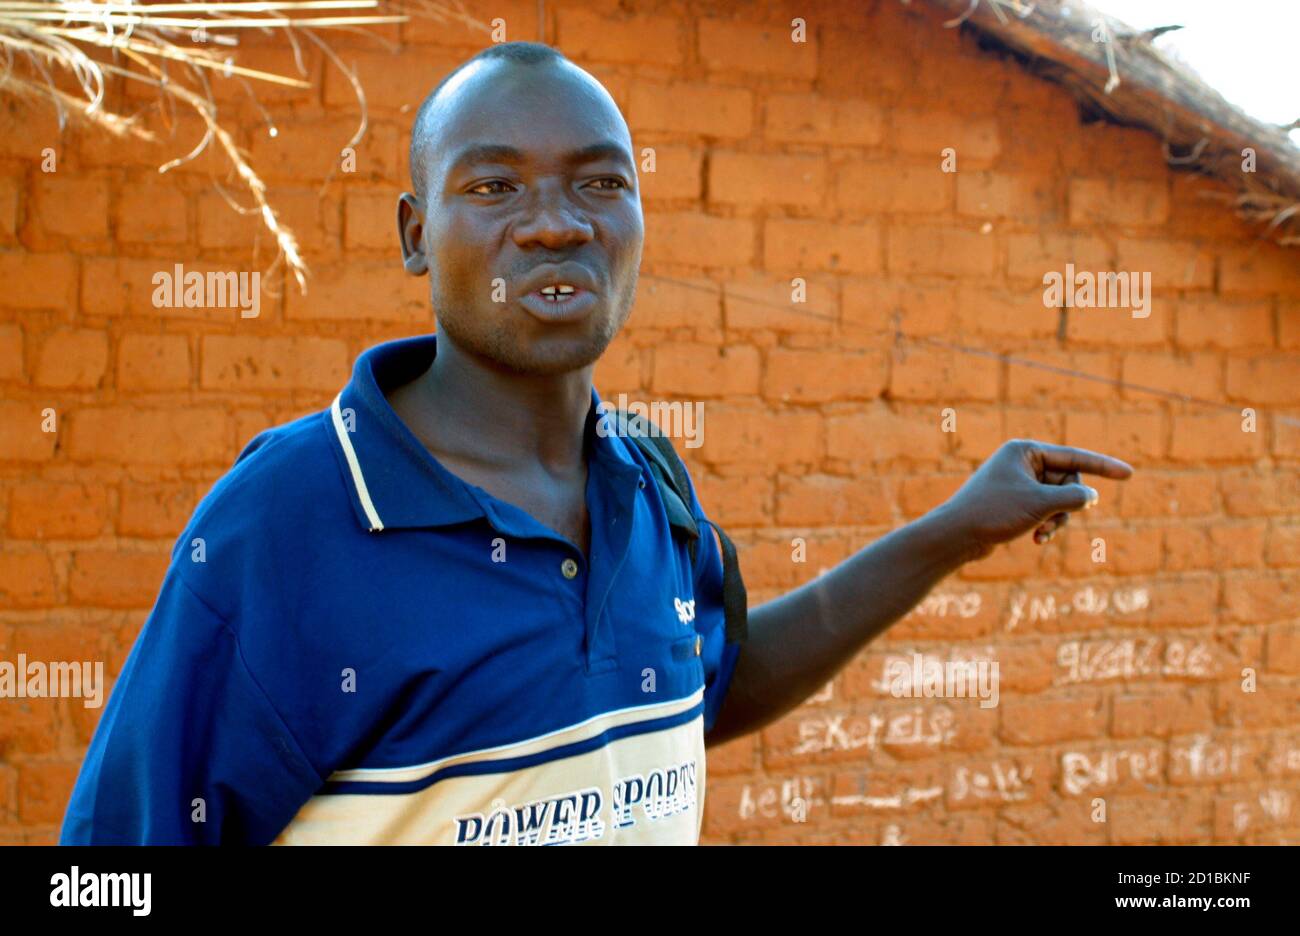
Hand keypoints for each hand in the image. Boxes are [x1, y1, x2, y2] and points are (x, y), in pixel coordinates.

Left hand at [940, 439, 1133, 560]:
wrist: (957, 535)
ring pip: (1059, 499)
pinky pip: (1045, 510)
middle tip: (1052, 520)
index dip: (1103, 465)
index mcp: (1025, 450)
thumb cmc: (993, 513)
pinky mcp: (1016, 501)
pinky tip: (1037, 539)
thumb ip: (1073, 497)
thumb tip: (1091, 495)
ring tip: (1042, 532)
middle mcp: (1021, 461)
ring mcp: (1018, 481)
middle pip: (1068, 481)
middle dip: (1067, 504)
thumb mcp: (1040, 504)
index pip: (1073, 456)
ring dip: (1057, 518)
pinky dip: (1045, 524)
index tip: (1129, 474)